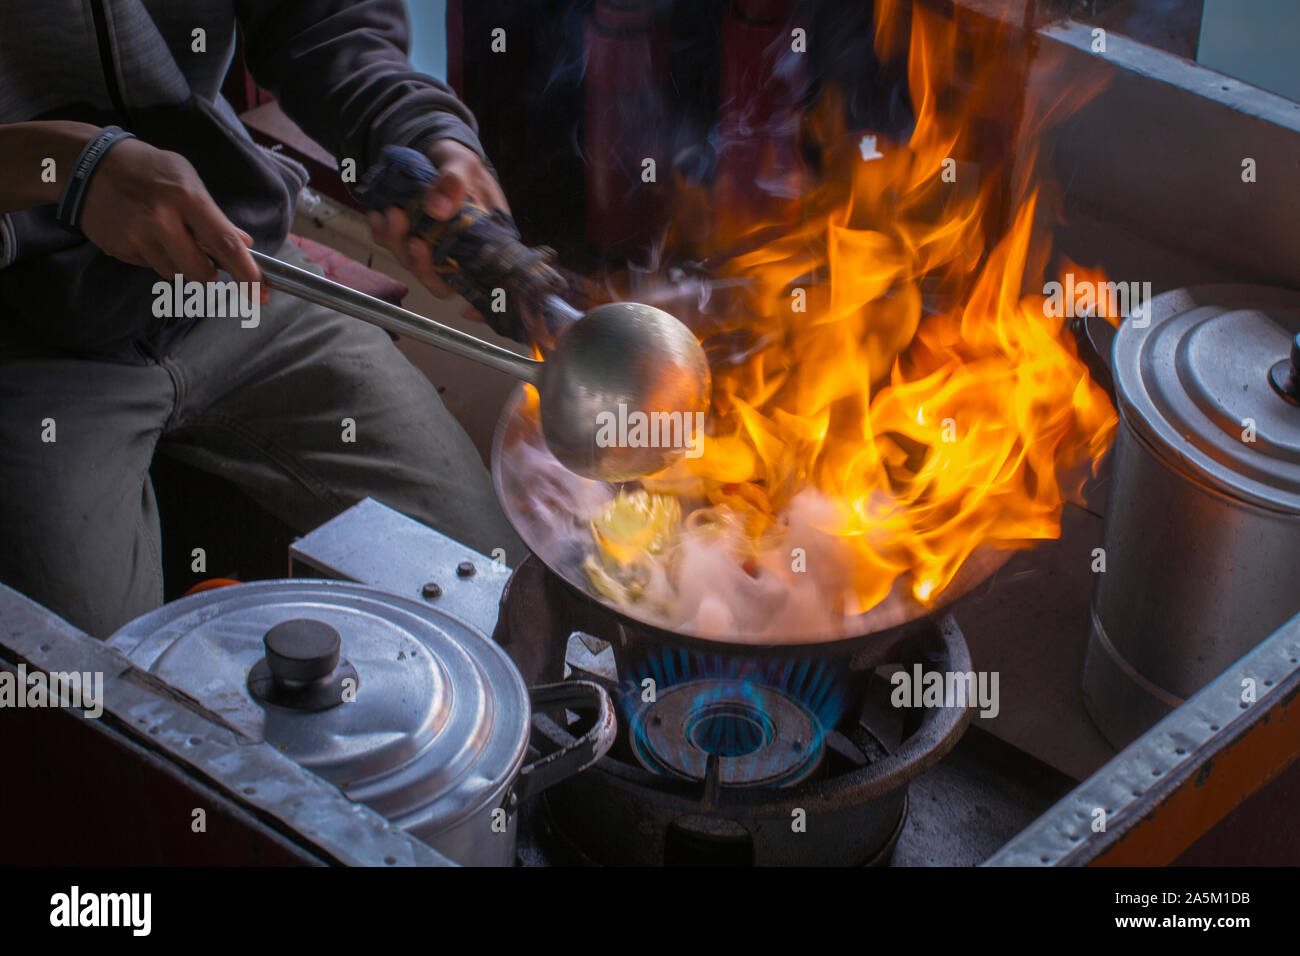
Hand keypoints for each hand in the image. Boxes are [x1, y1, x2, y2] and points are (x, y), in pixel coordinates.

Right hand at [78, 137, 262, 294]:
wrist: (88, 165)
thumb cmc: (147, 169)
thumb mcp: (187, 179)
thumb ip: (216, 215)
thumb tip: (244, 244)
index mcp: (187, 198)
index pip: (226, 245)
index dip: (247, 274)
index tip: (261, 293)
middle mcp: (162, 221)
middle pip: (201, 273)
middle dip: (209, 272)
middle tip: (206, 258)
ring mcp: (138, 237)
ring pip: (175, 274)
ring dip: (179, 262)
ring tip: (166, 233)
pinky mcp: (120, 249)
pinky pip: (151, 267)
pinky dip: (155, 257)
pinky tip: (145, 233)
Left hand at [366, 138, 508, 321]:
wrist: (431, 151)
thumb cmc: (458, 163)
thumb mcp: (461, 164)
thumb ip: (453, 183)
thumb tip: (438, 210)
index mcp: (488, 241)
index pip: (491, 282)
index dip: (483, 304)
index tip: (468, 311)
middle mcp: (460, 252)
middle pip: (445, 280)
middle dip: (424, 267)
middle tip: (413, 240)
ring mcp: (432, 248)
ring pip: (416, 265)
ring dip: (399, 245)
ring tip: (390, 214)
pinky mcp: (409, 239)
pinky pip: (393, 246)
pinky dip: (382, 233)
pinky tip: (377, 214)